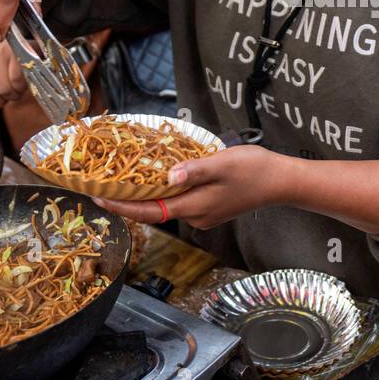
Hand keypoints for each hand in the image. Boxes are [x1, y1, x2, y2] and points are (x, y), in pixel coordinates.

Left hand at [0, 39, 28, 111]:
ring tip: (16, 86)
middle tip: (3, 98)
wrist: (32, 38)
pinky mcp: (17, 55)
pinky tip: (23, 80)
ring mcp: (0, 54)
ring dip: (13, 95)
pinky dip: (22, 87)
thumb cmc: (11, 58)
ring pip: (3, 91)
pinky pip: (16, 83)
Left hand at [89, 145, 286, 229]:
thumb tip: (169, 176)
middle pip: (153, 211)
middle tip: (102, 184)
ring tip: (124, 177)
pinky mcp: (210, 208)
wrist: (282, 182)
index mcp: (194, 206)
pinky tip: (159, 177)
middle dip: (127, 200)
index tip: (96, 196)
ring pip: (166, 206)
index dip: (120, 205)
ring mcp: (203, 214)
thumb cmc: (255, 170)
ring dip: (146, 194)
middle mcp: (195, 216)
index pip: (148, 211)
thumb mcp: (223, 163)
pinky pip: (180, 202)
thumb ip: (195, 169)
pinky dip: (165, 192)